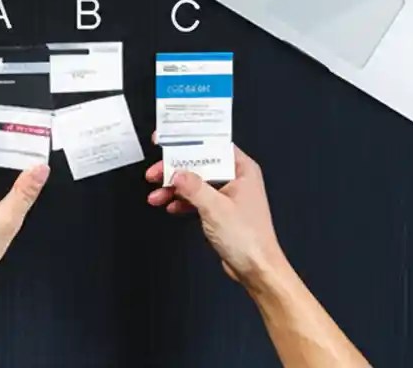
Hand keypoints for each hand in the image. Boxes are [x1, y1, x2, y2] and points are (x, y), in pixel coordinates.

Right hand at [145, 142, 285, 294]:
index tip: (168, 142)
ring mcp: (228, 195)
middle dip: (175, 170)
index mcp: (242, 169)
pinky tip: (170, 206)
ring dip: (175, 189)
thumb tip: (176, 173)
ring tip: (157, 195)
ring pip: (195, 183)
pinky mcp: (220, 210)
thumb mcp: (216, 208)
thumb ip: (194, 187)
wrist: (256, 269)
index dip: (188, 142)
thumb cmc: (250, 240)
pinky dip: (183, 202)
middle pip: (199, 165)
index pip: (212, 146)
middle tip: (155, 173)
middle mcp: (236, 178)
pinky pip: (197, 199)